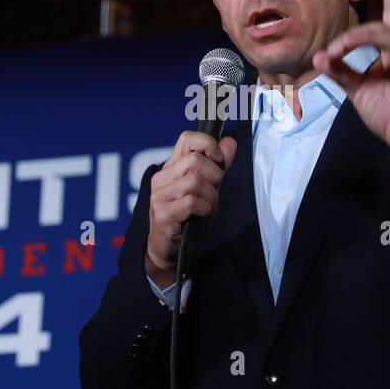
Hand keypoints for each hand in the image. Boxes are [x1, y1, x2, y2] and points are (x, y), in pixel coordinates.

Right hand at [144, 131, 237, 296]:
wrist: (169, 250)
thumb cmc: (188, 218)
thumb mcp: (208, 189)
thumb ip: (218, 166)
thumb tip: (230, 141)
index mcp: (171, 167)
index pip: (187, 138)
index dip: (208, 144)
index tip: (219, 161)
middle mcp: (162, 178)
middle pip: (196, 160)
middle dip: (214, 176)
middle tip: (213, 192)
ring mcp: (159, 195)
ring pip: (195, 181)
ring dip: (210, 196)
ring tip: (206, 207)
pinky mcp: (162, 213)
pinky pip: (192, 201)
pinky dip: (204, 208)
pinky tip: (201, 215)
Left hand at [311, 0, 389, 174]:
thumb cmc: (387, 114)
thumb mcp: (357, 91)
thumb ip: (340, 73)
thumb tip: (318, 55)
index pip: (376, 30)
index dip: (353, 34)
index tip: (332, 50)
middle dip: (379, 11)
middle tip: (360, 12)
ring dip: (378, 33)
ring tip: (359, 30)